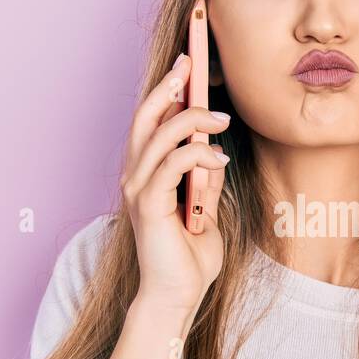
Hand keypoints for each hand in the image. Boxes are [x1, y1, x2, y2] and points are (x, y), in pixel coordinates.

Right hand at [120, 50, 230, 315]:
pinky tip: (220, 160)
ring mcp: (138, 189)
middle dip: (168, 86)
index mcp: (146, 173)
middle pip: (145, 117)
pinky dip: (198, 154)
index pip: (152, 122)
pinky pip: (172, 165)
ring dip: (192, 120)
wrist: (177, 295)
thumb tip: (214, 149)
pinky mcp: (148, 205)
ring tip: (222, 119)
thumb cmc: (190, 256)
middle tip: (190, 63)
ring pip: (159, 135)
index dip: (165, 89)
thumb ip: (204, 178)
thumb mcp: (204, 206)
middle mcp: (135, 176)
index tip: (186, 63)